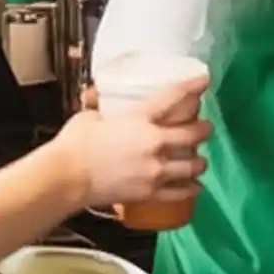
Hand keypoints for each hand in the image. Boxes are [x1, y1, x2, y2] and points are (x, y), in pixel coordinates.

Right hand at [52, 76, 211, 207]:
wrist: (67, 177)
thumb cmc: (75, 143)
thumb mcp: (91, 115)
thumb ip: (103, 109)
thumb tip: (99, 102)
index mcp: (140, 118)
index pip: (174, 98)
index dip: (193, 88)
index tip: (204, 81)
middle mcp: (155, 143)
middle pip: (193, 134)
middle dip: (204, 130)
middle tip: (206, 128)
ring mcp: (156, 170)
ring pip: (192, 165)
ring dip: (200, 161)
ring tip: (201, 160)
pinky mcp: (151, 192)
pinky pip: (180, 192)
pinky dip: (191, 189)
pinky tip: (197, 186)